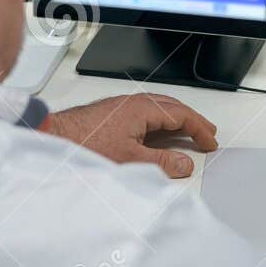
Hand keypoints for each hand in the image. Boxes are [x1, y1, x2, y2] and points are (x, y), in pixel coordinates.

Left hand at [41, 93, 217, 177]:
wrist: (55, 136)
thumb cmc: (85, 143)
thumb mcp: (129, 159)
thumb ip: (161, 162)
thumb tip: (185, 163)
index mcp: (142, 108)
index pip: (181, 115)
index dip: (199, 128)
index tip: (210, 141)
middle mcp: (133, 103)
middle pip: (172, 107)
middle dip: (192, 120)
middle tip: (206, 133)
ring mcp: (122, 106)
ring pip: (159, 108)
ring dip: (176, 120)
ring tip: (187, 132)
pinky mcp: (112, 113)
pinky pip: (146, 112)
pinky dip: (160, 121)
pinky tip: (157, 133)